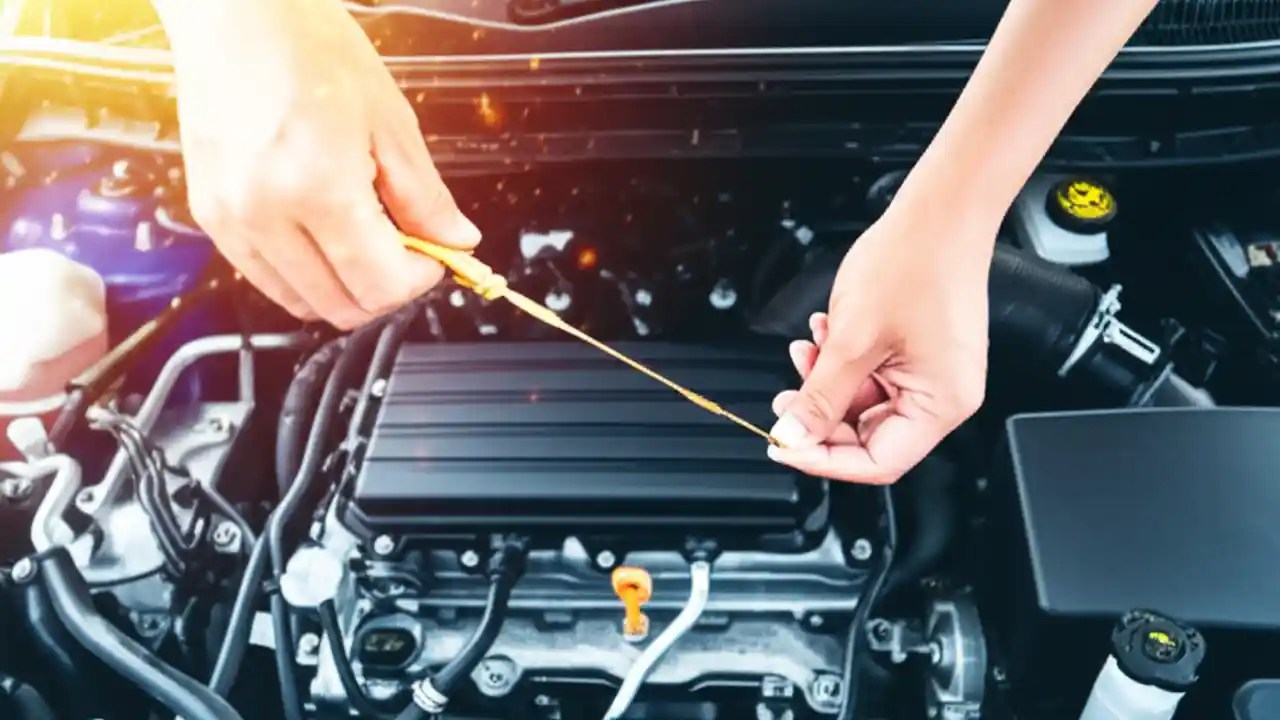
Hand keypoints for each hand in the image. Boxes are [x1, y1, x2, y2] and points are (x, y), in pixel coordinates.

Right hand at [157, 0, 479, 328]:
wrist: (236, 13)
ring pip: (300, 302)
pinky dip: (302, 274)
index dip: (420, 279)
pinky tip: (323, 236)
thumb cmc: (308, 47)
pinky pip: (263, 277)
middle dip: (385, 289)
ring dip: (343, 288)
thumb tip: (457, 241)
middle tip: (405, 250)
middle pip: (341, 306)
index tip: (434, 256)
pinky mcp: (210, 214)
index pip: (381, 286)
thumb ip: (426, 196)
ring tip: (363, 239)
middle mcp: (266, 213)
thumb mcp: (390, 121)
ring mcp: (231, 218)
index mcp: (318, 188)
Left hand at [766, 209, 990, 483]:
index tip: (784, 444)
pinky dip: (843, 362)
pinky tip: (827, 335)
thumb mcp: (851, 340)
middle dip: (822, 415)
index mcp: (941, 404)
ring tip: (807, 351)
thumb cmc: (914, 263)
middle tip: (786, 400)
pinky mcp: (920, 352)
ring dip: (828, 382)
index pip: (877, 462)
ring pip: (864, 404)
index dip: (824, 459)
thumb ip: (820, 396)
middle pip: (869, 435)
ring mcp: (933, 373)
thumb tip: (795, 436)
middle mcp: (944, 395)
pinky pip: (873, 376)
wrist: (939, 211)